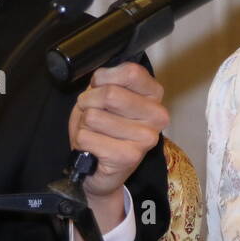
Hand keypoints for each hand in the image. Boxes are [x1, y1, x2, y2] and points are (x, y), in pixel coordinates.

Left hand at [68, 62, 169, 232]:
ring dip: (84, 124)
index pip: (130, 72)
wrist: (99, 168)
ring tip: (94, 133)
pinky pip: (87, 137)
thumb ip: (106, 81)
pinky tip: (93, 148)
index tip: (100, 89)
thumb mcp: (103, 95)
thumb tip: (101, 80)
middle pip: (110, 94)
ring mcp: (146, 137)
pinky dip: (81, 141)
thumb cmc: (102, 127)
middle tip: (91, 114)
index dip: (104, 78)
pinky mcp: (129, 157)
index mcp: (154, 94)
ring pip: (94, 116)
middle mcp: (157, 115)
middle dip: (88, 102)